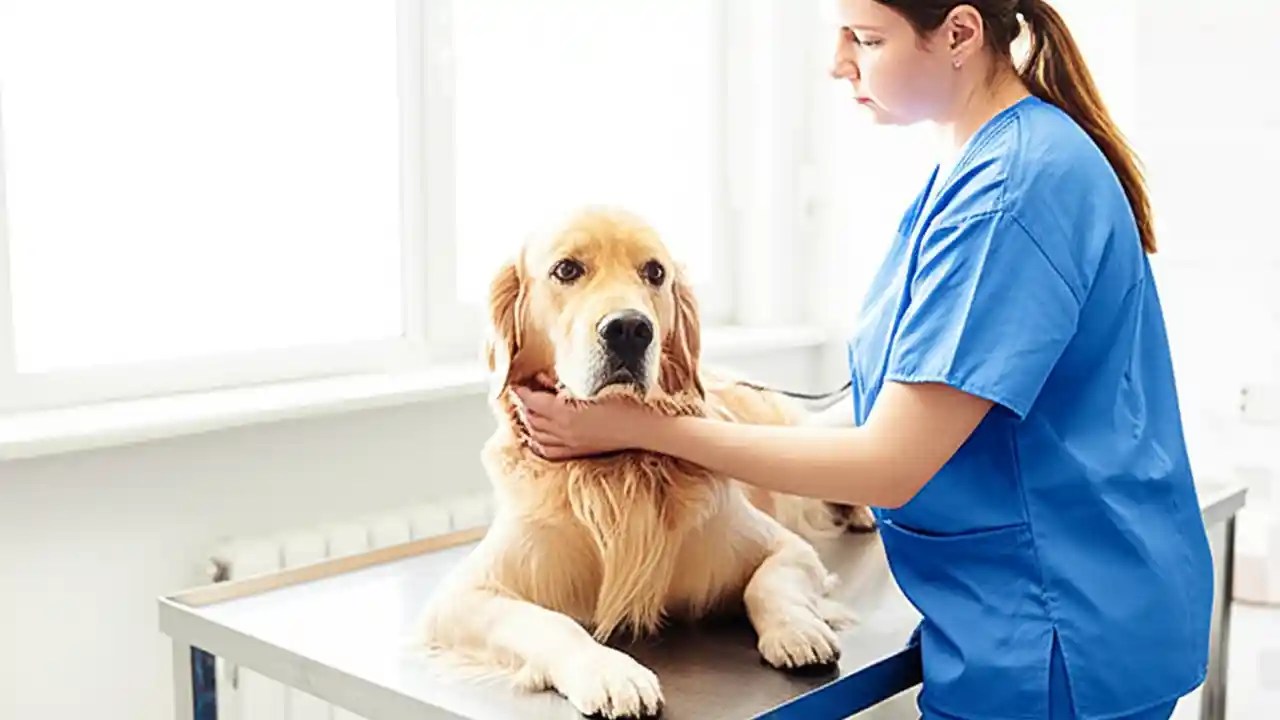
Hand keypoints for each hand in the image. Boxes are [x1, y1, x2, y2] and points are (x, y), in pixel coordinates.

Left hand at [511, 378, 649, 459]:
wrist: (644, 428)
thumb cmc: (625, 404)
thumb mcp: (593, 388)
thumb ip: (566, 386)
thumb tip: (547, 382)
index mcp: (567, 413)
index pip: (533, 402)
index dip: (522, 392)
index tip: (516, 385)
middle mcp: (564, 432)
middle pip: (532, 418)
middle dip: (525, 404)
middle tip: (525, 391)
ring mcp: (570, 444)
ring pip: (537, 434)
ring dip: (530, 421)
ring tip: (531, 409)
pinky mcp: (577, 452)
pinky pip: (548, 450)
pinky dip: (538, 441)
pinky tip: (538, 434)